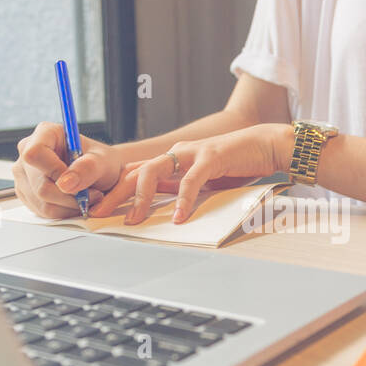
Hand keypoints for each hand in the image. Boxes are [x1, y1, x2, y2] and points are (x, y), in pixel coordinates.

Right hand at [11, 123, 124, 218]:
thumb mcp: (102, 161)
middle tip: (93, 194)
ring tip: (86, 197)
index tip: (75, 180)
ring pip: (42, 203)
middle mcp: (28, 152)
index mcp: (45, 133)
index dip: (54, 171)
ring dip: (69, 206)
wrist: (100, 172)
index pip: (35, 154)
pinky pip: (42, 212)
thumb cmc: (99, 161)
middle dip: (70, 197)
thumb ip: (87, 169)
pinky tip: (74, 202)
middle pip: (40, 186)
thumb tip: (65, 184)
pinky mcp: (26, 193)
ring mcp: (24, 174)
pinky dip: (63, 211)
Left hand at [91, 124, 293, 223]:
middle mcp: (176, 152)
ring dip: (141, 197)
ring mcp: (191, 153)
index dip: (114, 191)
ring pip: (154, 171)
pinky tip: (178, 217)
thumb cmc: (235, 164)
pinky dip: (182, 200)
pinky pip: (190, 180)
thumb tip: (158, 205)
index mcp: (171, 159)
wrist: (265, 145)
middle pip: (135, 172)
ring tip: (135, 219)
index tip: (99, 211)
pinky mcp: (211, 157)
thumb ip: (178, 187)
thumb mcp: (200, 180)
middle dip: (115, 195)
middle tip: (99, 215)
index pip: (134, 173)